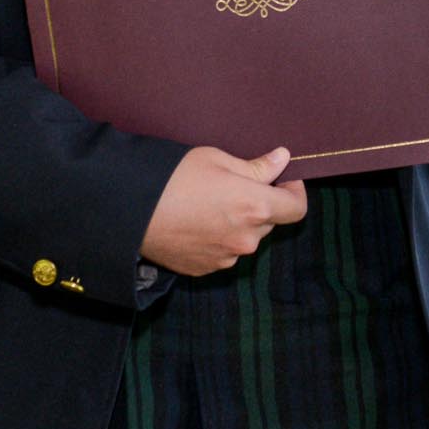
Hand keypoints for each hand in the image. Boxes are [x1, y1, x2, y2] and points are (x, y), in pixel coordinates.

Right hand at [140, 146, 305, 276]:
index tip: (282, 180)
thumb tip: (283, 159)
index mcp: (254, 207)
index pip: (296, 209)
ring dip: (239, 224)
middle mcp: (246, 238)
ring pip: (246, 238)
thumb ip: (256, 166)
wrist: (131, 211)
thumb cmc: (173, 178)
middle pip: (269, 223)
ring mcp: (226, 258)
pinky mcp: (206, 269)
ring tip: (209, 204)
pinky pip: (224, 252)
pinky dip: (219, 238)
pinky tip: (196, 222)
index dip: (294, 192)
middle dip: (260, 205)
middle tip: (235, 186)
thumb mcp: (217, 160)